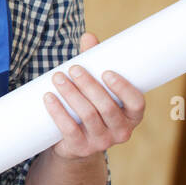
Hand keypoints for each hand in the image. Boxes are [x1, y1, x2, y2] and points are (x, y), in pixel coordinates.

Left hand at [43, 32, 145, 159]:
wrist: (75, 143)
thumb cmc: (91, 106)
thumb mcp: (96, 86)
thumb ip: (95, 62)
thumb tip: (88, 36)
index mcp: (132, 115)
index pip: (136, 103)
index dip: (123, 88)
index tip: (106, 72)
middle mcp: (121, 131)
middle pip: (107, 107)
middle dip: (89, 85)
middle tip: (73, 68)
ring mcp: (102, 142)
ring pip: (88, 116)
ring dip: (71, 94)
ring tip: (58, 78)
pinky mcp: (80, 148)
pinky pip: (69, 129)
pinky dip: (58, 112)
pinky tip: (48, 97)